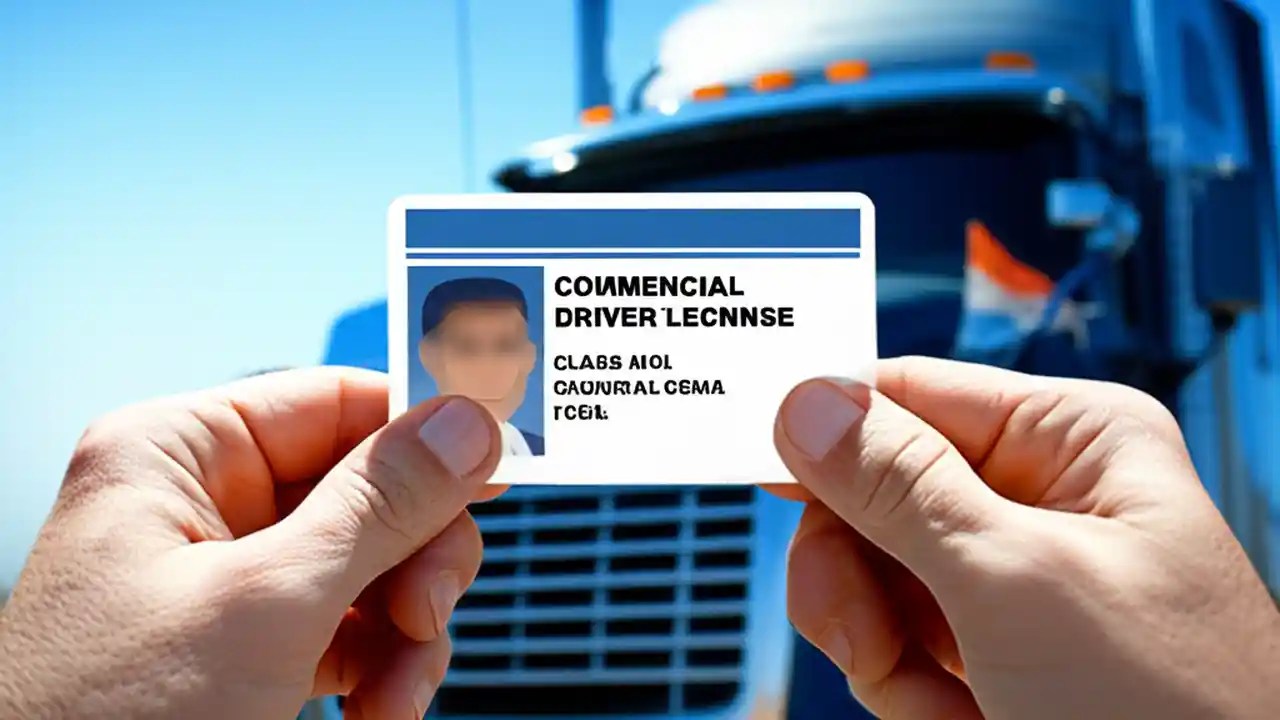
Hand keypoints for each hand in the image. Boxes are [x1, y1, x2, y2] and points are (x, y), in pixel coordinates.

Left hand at [0, 368, 503, 719]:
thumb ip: (378, 506)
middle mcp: (203, 505)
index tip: (497, 465)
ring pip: (371, 567)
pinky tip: (378, 710)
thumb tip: (466, 427)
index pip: (338, 403)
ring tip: (398, 693)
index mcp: (178, 454)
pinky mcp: (246, 646)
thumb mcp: (265, 604)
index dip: (423, 433)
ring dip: (406, 632)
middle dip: (414, 559)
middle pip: (369, 491)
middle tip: (428, 609)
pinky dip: (381, 670)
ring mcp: (227, 580)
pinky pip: (347, 628)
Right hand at [772, 357, 1279, 718]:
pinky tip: (957, 718)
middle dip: (854, 568)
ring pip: (872, 572)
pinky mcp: (991, 646)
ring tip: (926, 694)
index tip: (761, 464)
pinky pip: (895, 640)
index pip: (909, 391)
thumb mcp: (1018, 581)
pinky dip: (905, 688)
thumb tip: (811, 406)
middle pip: (873, 490)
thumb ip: (902, 486)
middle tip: (855, 626)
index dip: (828, 427)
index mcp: (1071, 441)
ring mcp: (1010, 577)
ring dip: (877, 642)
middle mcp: (1039, 496)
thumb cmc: (1175, 711)